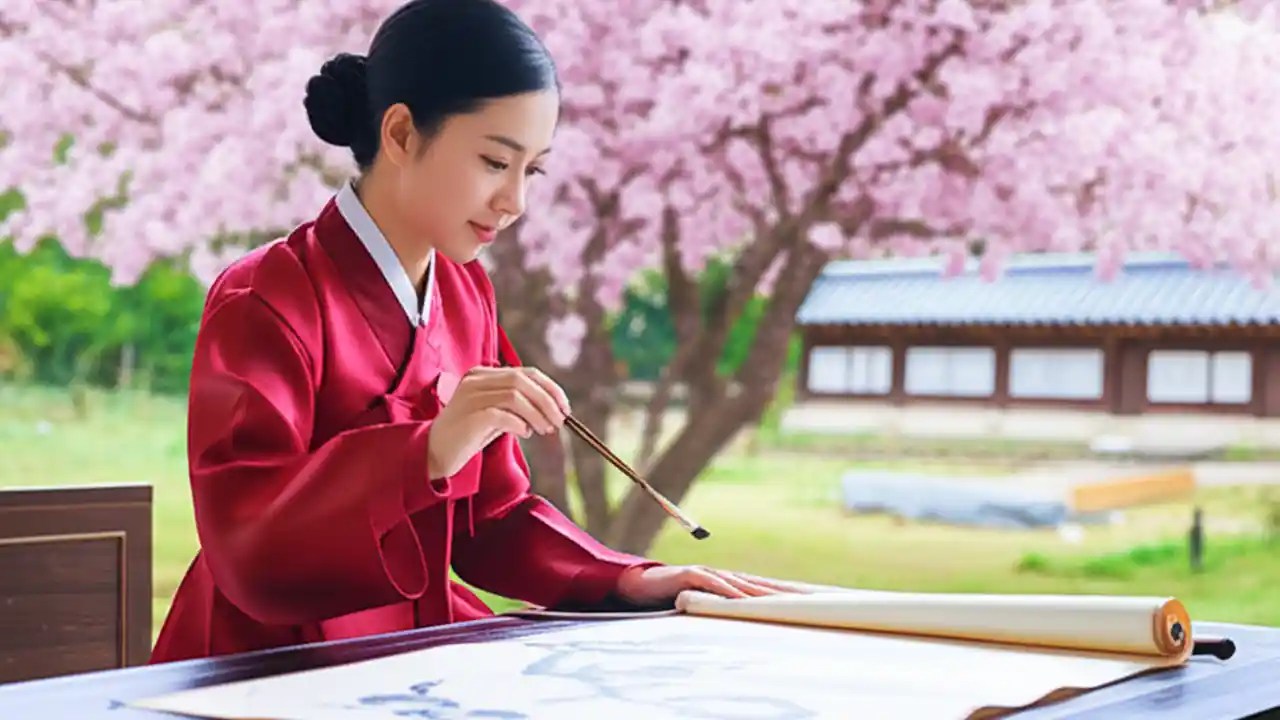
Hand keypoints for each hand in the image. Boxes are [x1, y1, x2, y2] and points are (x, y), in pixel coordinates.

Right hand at [427, 366, 569, 477]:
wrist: (436, 452)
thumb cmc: (470, 434)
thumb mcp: (496, 413)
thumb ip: (519, 404)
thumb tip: (554, 408)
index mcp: (484, 374)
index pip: (526, 372)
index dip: (550, 388)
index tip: (565, 408)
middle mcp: (476, 380)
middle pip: (522, 381)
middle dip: (547, 401)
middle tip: (560, 422)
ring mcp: (470, 396)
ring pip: (515, 396)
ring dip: (537, 414)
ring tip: (545, 430)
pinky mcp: (469, 416)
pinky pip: (502, 414)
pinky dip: (519, 424)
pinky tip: (524, 434)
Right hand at [614, 564, 807, 606]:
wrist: (637, 585)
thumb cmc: (669, 597)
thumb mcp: (698, 606)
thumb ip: (717, 610)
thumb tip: (739, 621)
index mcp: (725, 584)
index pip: (759, 588)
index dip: (782, 594)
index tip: (805, 600)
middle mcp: (720, 576)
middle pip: (757, 584)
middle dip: (782, 592)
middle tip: (806, 599)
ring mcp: (706, 574)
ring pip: (739, 584)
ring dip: (760, 593)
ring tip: (781, 601)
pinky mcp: (689, 576)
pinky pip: (712, 585)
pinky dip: (727, 591)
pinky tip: (740, 598)